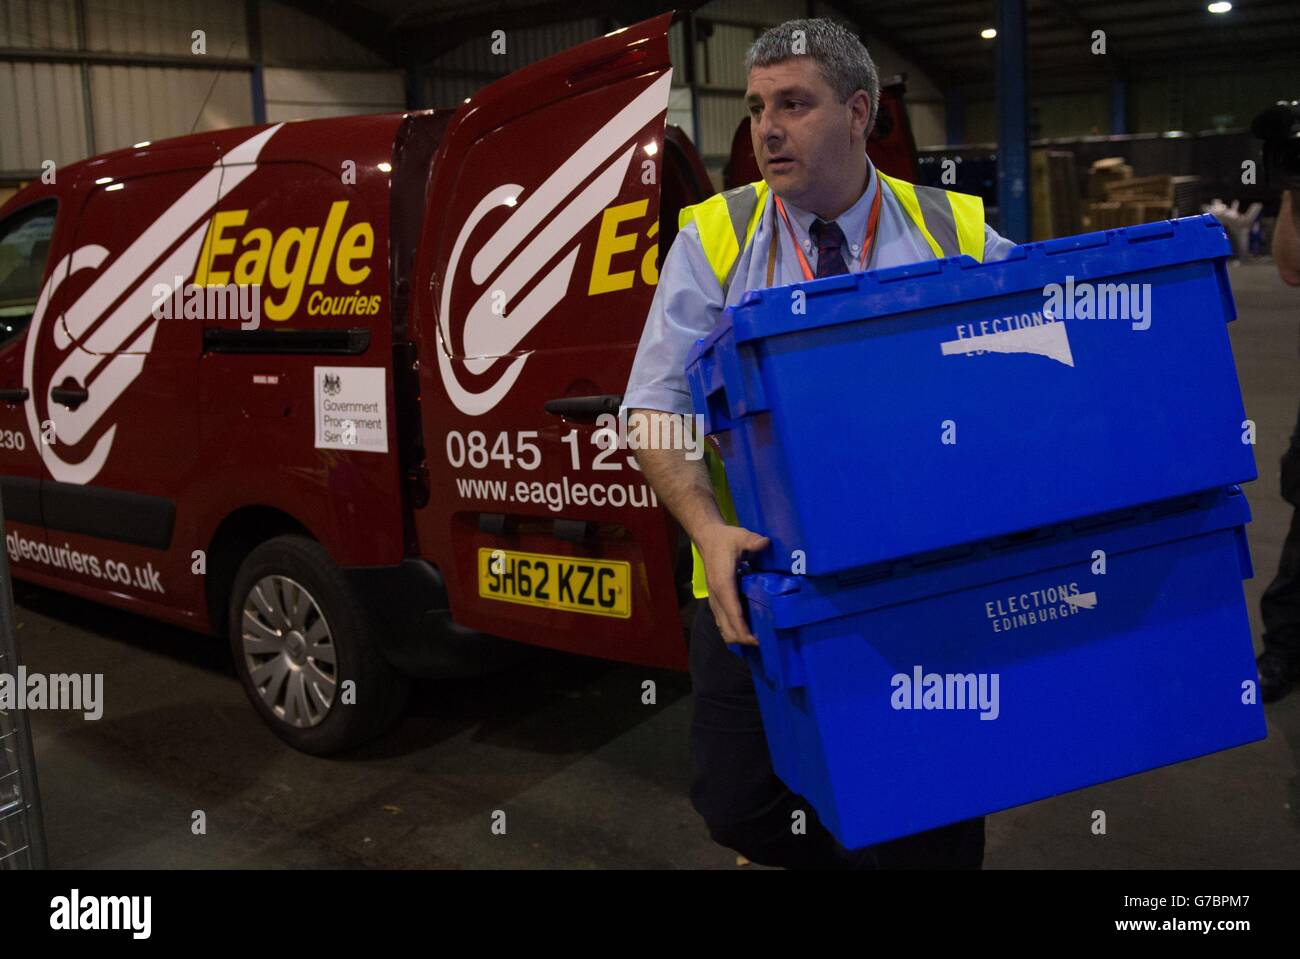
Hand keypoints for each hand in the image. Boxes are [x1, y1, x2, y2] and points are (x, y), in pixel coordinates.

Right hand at [697, 524, 769, 645]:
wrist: (707, 538)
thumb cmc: (725, 539)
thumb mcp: (740, 536)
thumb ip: (753, 540)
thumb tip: (765, 543)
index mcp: (723, 585)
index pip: (734, 615)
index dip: (744, 631)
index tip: (758, 640)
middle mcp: (716, 597)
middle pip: (728, 628)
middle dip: (744, 639)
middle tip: (764, 641)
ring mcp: (714, 601)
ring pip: (723, 628)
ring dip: (738, 637)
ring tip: (757, 638)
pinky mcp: (715, 601)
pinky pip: (723, 623)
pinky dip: (733, 630)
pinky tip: (747, 631)